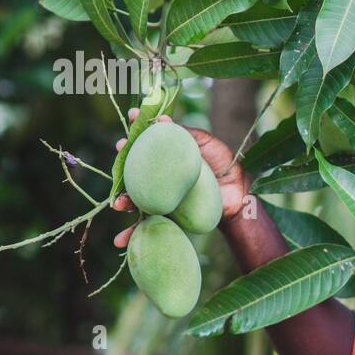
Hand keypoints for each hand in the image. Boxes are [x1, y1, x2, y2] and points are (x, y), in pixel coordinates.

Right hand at [111, 111, 249, 247]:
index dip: (138, 125)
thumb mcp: (205, 143)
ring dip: (122, 200)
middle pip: (132, 166)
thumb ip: (185, 133)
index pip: (146, 138)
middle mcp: (157, 173)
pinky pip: (146, 223)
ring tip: (117, 202)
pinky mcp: (164, 212)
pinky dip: (131, 233)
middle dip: (122, 158)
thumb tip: (162, 119)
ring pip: (134, 197)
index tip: (133, 114)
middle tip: (120, 147)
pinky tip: (119, 240)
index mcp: (165, 153)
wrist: (237, 194)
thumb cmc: (222, 164)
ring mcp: (159, 194)